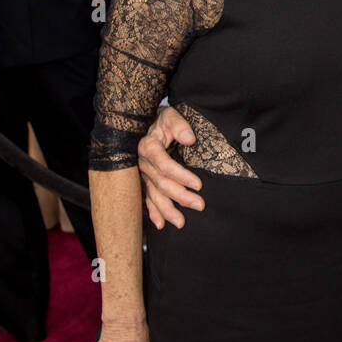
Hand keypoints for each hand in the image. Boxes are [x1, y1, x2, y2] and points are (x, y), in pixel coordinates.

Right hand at [138, 105, 202, 229]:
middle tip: (199, 205)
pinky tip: (161, 225)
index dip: (182, 176)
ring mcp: (142, 174)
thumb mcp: (170, 116)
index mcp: (149, 147)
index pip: (165, 165)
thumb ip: (179, 125)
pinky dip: (153, 213)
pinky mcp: (142, 181)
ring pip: (154, 195)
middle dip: (180, 196)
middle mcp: (143, 163)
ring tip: (181, 222)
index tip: (199, 185)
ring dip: (167, 210)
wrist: (145, 123)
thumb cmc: (162, 121)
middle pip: (161, 184)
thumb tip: (190, 139)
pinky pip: (146, 199)